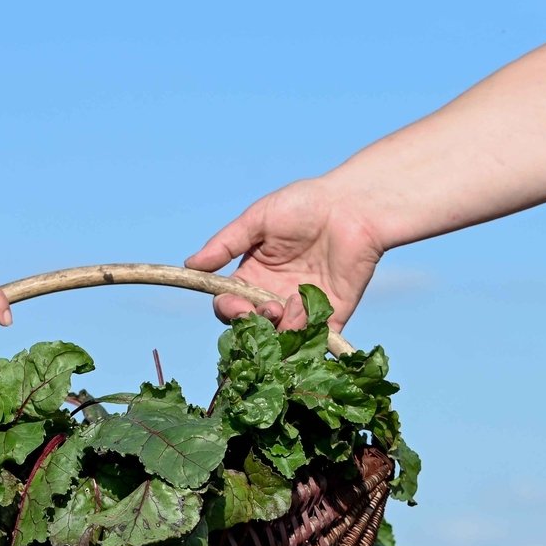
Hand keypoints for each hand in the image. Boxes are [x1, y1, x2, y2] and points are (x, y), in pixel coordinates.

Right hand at [185, 176, 382, 330]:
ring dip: (278, 328)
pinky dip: (304, 335)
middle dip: (252, 323)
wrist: (355, 207)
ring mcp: (302, 310)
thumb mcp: (258, 220)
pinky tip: (304, 312)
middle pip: (252, 327)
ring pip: (279, 338)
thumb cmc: (305, 205)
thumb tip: (190, 265)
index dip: (228, 309)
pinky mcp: (331, 317)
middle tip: (266, 308)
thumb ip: (225, 244)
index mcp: (254, 276)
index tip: (233, 303)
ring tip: (288, 305)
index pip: (230, 304)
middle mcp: (274, 296)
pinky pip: (313, 340)